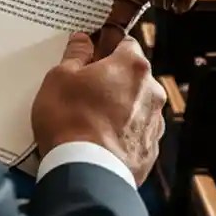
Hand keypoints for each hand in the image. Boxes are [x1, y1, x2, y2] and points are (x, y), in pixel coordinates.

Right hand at [31, 31, 166, 184]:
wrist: (86, 173)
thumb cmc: (71, 122)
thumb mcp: (60, 78)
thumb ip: (75, 55)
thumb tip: (82, 42)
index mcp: (132, 66)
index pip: (124, 44)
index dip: (105, 49)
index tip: (90, 58)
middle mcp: (152, 91)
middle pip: (132, 76)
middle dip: (112, 81)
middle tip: (84, 93)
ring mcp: (155, 122)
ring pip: (136, 105)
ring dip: (119, 108)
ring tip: (90, 122)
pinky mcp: (151, 150)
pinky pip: (137, 133)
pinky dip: (123, 134)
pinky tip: (101, 141)